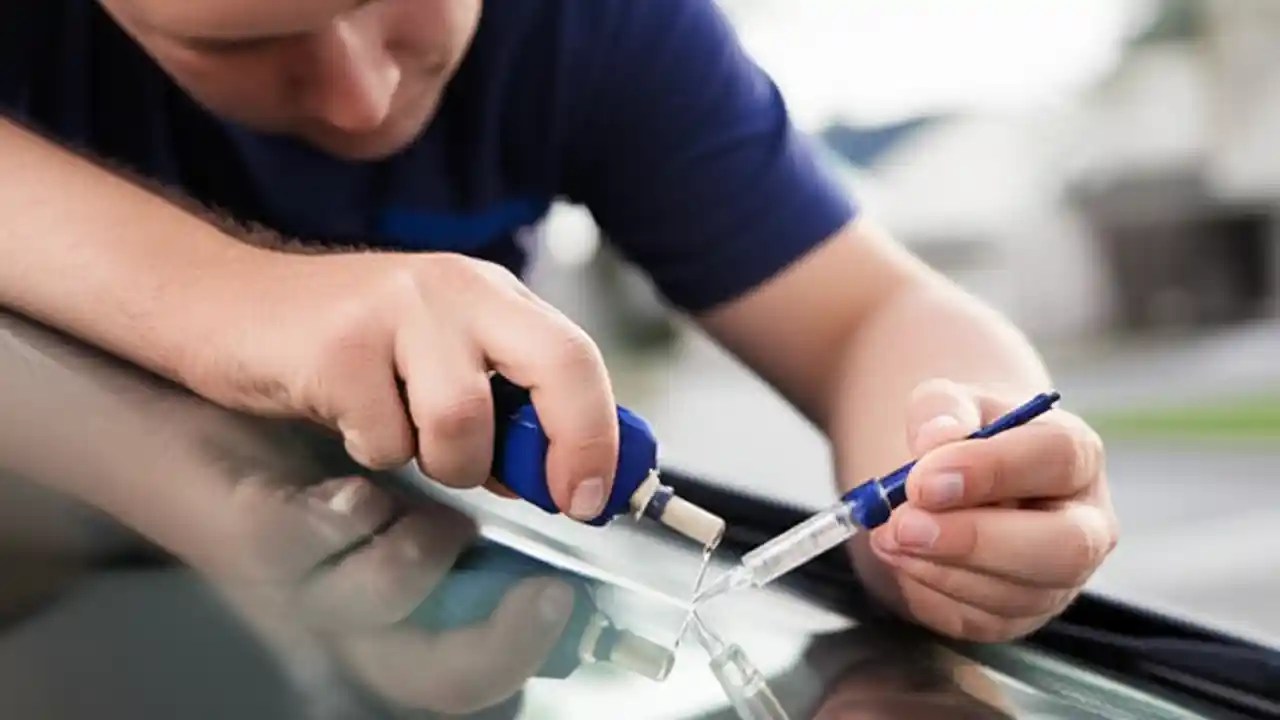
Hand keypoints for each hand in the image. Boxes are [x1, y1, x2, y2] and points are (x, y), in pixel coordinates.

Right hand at [180, 250, 617, 519]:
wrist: (224, 303)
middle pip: (558, 363)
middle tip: (555, 498)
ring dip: (444, 462)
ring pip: (464, 421)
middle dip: (568, 444)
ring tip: (405, 440)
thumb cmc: (344, 347)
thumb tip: (559, 479)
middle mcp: (455, 288)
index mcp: (489, 294)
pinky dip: (372, 453)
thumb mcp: (437, 362)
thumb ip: (499, 410)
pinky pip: (384, 440)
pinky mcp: (337, 345)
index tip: (594, 494)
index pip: (577, 354)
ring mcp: (396, 308)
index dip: (600, 432)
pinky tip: (346, 419)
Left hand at [215, 474, 576, 714]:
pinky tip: (354, 478)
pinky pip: (306, 541)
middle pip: (431, 677)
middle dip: (502, 644)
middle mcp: (339, 620)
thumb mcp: (391, 497)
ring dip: (425, 543)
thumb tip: (554, 509)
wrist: (173, 432)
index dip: (520, 654)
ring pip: (379, 602)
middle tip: (542, 589)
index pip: (461, 676)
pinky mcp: (249, 537)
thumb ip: (459, 521)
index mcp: (380, 615)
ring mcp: (291, 587)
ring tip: (420, 491)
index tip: (561, 597)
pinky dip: (347, 509)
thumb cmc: (293, 460)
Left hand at [851, 379, 1116, 641]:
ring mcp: (1056, 579)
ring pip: (1016, 594)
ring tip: (887, 535)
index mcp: (1076, 455)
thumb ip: (942, 410)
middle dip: (976, 540)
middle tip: (905, 525)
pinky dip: (929, 593)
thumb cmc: (958, 437)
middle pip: (1063, 548)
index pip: (1058, 459)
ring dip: (939, 568)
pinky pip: (978, 620)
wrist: (946, 482)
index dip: (992, 469)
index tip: (923, 480)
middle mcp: (1084, 524)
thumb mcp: (945, 404)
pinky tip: (901, 561)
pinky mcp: (1017, 616)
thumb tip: (935, 439)